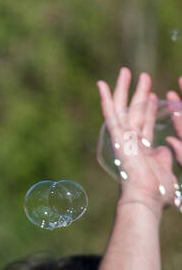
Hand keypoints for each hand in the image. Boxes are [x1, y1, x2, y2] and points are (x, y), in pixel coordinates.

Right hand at [97, 67, 181, 214]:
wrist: (146, 198)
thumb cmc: (158, 193)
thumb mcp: (167, 169)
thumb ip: (165, 156)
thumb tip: (166, 146)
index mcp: (142, 149)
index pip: (146, 124)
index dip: (150, 109)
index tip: (153, 95)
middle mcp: (130, 141)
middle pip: (135, 111)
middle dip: (138, 92)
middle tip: (143, 76)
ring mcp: (122, 137)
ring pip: (123, 107)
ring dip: (125, 88)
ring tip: (127, 71)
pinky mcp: (117, 136)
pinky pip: (111, 114)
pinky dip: (105, 98)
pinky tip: (101, 84)